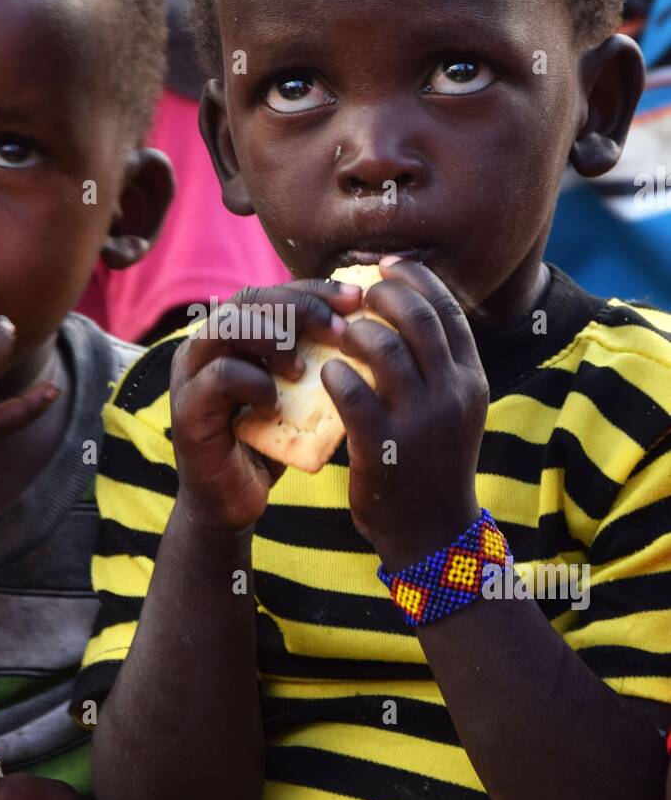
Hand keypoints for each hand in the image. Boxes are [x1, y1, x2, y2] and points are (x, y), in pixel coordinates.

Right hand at [171, 279, 361, 532]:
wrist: (231, 502)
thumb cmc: (267, 443)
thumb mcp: (297, 394)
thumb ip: (313, 359)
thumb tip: (364, 328)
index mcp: (233, 335)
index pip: (274, 291)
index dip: (315, 290)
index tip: (357, 299)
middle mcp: (207, 345)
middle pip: (250, 299)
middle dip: (300, 307)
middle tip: (339, 329)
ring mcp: (191, 374)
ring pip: (228, 325)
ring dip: (274, 339)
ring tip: (302, 369)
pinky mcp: (187, 407)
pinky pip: (220, 375)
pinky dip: (254, 383)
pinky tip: (275, 404)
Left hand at [321, 257, 487, 571]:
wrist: (433, 533)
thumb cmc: (433, 462)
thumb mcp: (453, 409)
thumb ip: (437, 363)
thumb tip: (404, 303)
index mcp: (472, 379)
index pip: (447, 309)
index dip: (414, 278)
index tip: (386, 266)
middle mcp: (453, 393)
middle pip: (416, 317)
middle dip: (381, 294)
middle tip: (355, 295)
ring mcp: (421, 421)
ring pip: (382, 348)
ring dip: (352, 331)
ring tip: (337, 336)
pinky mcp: (384, 447)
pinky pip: (352, 392)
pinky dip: (335, 375)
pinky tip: (327, 374)